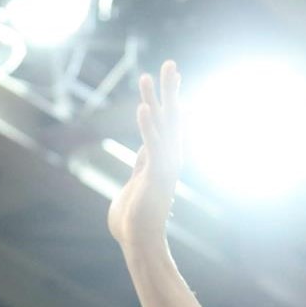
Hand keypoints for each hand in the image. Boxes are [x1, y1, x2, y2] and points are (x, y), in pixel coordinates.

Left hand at [108, 60, 182, 250]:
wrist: (138, 243)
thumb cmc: (132, 221)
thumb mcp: (135, 183)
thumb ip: (141, 165)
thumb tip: (143, 151)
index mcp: (162, 159)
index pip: (167, 122)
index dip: (169, 98)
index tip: (172, 76)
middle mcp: (169, 159)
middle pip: (172, 116)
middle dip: (170, 89)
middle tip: (170, 62)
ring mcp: (164, 165)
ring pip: (163, 125)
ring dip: (158, 98)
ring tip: (153, 74)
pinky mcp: (155, 174)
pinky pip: (152, 144)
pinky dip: (148, 125)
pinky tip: (144, 106)